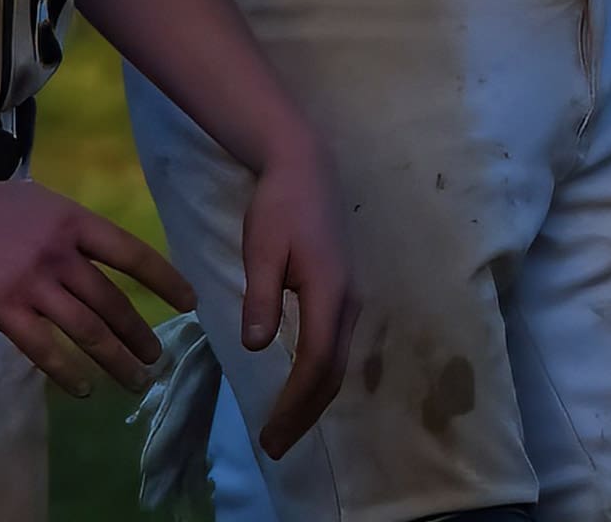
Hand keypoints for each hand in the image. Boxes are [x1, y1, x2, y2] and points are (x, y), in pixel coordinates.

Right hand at [0, 174, 195, 399]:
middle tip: (158, 357)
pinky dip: (69, 373)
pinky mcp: (2, 309)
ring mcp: (31, 282)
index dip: (165, 280)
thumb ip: (69, 229)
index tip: (190, 302)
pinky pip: (44, 349)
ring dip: (117, 360)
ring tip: (136, 380)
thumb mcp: (37, 203)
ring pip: (87, 330)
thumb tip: (98, 250)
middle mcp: (60, 253)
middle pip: (113, 301)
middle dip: (141, 334)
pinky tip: (84, 389)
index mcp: (74, 222)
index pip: (133, 255)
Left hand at [234, 139, 354, 454]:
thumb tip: (258, 346)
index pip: (316, 362)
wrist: (305, 166)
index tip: (270, 434)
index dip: (294, 403)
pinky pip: (336, 348)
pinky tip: (300, 388)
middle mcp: (349, 301)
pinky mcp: (344, 294)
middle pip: (333, 372)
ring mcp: (351, 298)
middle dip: (305, 413)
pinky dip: (319, 378)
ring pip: (338, 362)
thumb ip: (260, 296)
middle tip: (275, 445)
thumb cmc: (279, 205)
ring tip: (286, 426)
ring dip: (314, 399)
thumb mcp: (261, 247)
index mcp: (330, 292)